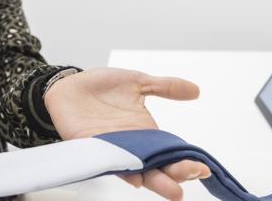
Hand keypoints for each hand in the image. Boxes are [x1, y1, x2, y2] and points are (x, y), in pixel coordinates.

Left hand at [43, 68, 209, 200]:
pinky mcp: (91, 145)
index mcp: (145, 131)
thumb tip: (196, 90)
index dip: (185, 161)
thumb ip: (166, 86)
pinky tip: (135, 178)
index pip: (169, 152)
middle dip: (174, 175)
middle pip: (157, 166)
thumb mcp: (138, 82)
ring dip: (153, 180)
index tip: (202, 167)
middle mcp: (131, 144)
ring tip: (172, 190)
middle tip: (191, 178)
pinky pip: (106, 160)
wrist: (69, 84)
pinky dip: (120, 168)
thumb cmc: (102, 87)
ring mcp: (111, 147)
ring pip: (136, 169)